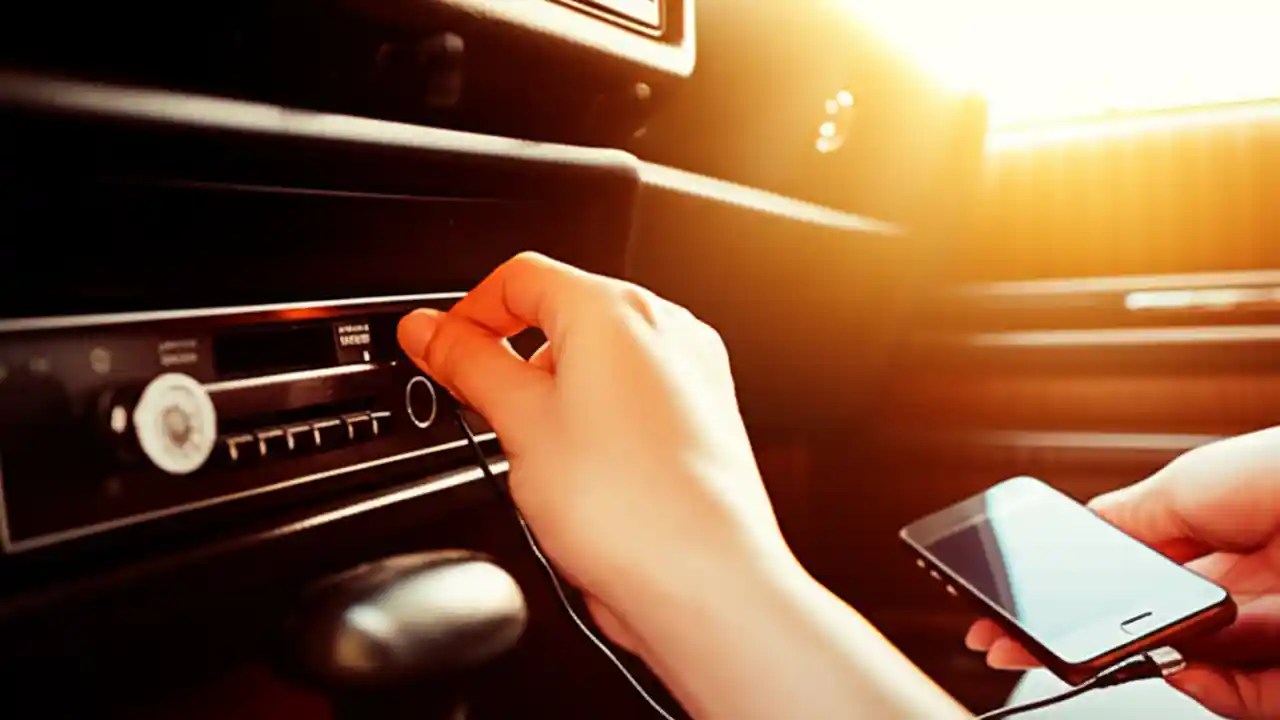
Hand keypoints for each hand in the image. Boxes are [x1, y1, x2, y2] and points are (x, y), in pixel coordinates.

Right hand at [398, 253, 965, 719]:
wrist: (705, 582)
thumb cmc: (628, 507)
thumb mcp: (520, 424)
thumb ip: (468, 364)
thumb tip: (429, 330)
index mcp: (616, 311)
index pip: (520, 277)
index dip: (468, 312)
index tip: (440, 350)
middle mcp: (666, 329)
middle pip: (563, 316)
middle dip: (512, 357)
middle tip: (480, 408)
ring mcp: (691, 374)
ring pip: (598, 363)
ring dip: (554, 394)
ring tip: (536, 458)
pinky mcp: (703, 418)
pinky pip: (633, 398)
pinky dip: (596, 420)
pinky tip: (582, 475)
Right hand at [965, 427, 1279, 718]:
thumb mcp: (1188, 482)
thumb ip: (1130, 517)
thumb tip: (1077, 535)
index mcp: (1216, 536)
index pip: (1134, 578)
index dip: (1078, 596)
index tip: (1025, 609)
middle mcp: (1242, 586)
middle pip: (1145, 627)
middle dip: (1076, 641)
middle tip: (1016, 648)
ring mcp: (1268, 630)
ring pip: (1186, 668)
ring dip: (1133, 665)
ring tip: (1094, 652)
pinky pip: (1238, 696)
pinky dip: (1205, 690)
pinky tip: (1182, 668)